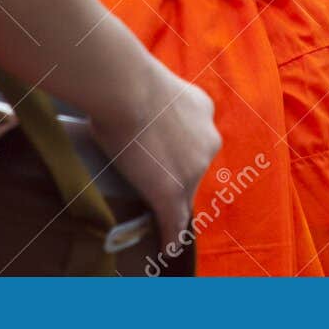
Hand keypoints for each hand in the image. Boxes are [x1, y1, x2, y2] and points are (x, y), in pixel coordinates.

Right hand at [90, 59, 220, 248]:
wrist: (126, 88)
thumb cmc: (125, 78)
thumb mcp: (150, 83)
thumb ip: (149, 100)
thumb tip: (121, 102)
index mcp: (202, 110)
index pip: (194, 142)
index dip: (178, 154)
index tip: (163, 162)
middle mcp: (208, 140)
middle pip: (193, 170)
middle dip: (176, 180)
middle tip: (152, 189)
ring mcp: (193, 169)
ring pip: (183, 198)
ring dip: (173, 211)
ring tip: (160, 226)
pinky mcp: (172, 192)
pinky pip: (175, 223)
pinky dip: (171, 239)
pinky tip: (165, 251)